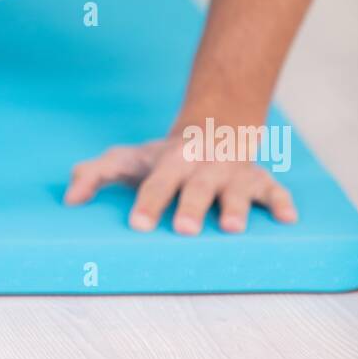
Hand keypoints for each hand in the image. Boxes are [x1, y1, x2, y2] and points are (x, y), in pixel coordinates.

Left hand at [63, 133, 297, 234]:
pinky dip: (282, 203)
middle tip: (186, 229)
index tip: (139, 225)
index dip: (148, 204)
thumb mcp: (127, 160)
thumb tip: (68, 199)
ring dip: (236, 208)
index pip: (156, 184)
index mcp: (170, 164)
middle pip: (197, 188)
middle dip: (192, 207)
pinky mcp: (259, 181)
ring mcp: (233, 175)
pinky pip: (274, 190)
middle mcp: (203, 168)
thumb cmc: (162, 157)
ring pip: (236, 190)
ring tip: (232, 228)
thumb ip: (94, 174)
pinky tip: (289, 219)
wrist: (212, 129)